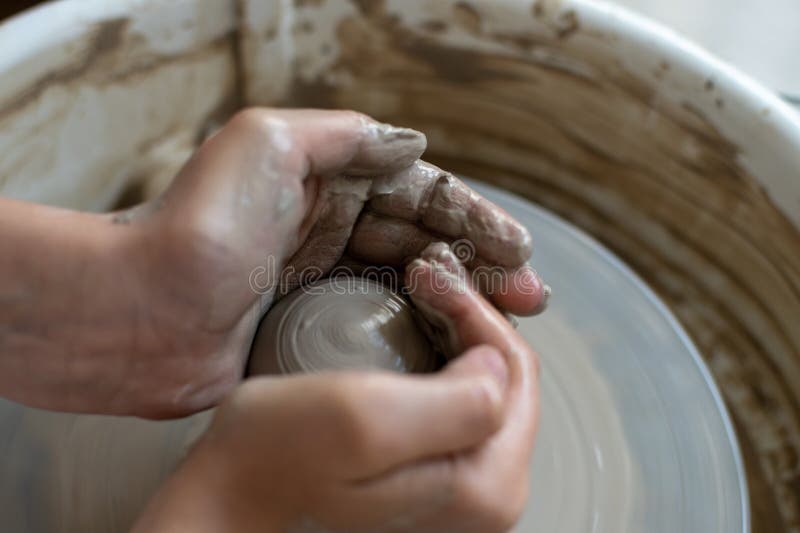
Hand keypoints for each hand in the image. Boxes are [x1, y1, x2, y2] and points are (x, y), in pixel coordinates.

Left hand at [107, 108, 545, 417]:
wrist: (138, 314)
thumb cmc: (195, 227)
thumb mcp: (266, 142)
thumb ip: (342, 135)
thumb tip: (409, 145)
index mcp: (319, 184)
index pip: (413, 194)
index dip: (470, 217)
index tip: (514, 245)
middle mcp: (325, 232)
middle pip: (422, 242)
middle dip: (481, 262)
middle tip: (527, 290)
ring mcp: (322, 286)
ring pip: (410, 288)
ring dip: (463, 299)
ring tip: (510, 315)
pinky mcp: (312, 335)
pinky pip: (381, 330)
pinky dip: (424, 334)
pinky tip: (457, 343)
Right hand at [131, 251, 538, 531]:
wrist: (234, 492)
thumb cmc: (278, 456)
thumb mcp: (364, 419)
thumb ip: (457, 402)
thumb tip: (499, 366)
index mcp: (485, 484)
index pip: (514, 369)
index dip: (475, 309)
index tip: (430, 275)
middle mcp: (489, 495)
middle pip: (508, 377)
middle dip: (470, 315)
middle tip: (427, 273)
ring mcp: (466, 487)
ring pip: (485, 382)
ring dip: (457, 328)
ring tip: (422, 290)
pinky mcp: (439, 471)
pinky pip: (461, 398)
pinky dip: (443, 353)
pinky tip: (414, 329)